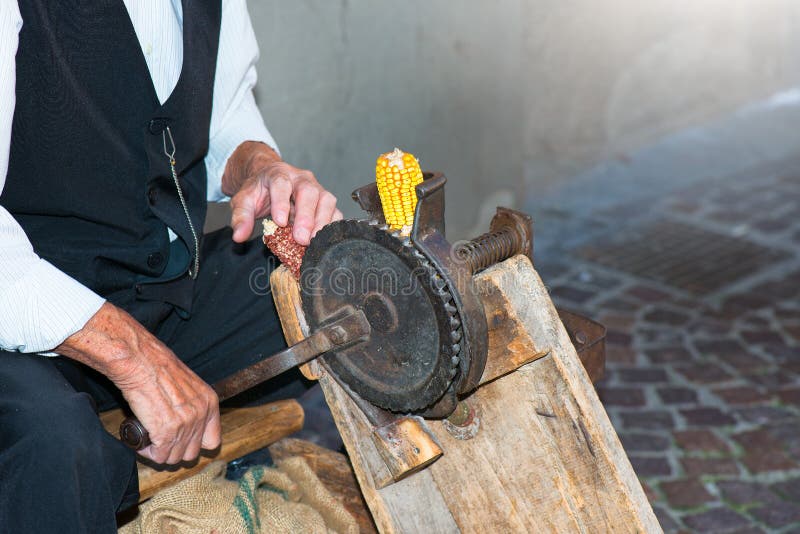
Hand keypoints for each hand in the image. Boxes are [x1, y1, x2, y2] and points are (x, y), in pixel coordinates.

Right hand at [56, 303, 220, 463]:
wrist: (140, 362)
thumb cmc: (157, 368)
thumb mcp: (187, 384)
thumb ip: (192, 404)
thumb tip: (187, 422)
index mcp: (209, 402)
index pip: (212, 441)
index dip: (195, 445)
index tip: (181, 442)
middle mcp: (201, 415)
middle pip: (192, 453)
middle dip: (175, 451)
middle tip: (160, 442)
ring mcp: (185, 425)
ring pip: (174, 458)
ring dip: (160, 453)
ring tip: (150, 440)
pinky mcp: (166, 433)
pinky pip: (159, 456)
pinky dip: (148, 453)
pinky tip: (143, 443)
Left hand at [222, 141, 342, 244]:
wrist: (269, 180)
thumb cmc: (259, 192)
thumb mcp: (243, 201)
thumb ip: (241, 217)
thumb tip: (238, 237)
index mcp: (279, 175)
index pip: (281, 184)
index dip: (282, 202)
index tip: (280, 222)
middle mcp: (301, 179)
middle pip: (308, 192)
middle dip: (306, 216)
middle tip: (301, 239)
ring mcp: (317, 189)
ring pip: (326, 200)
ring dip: (322, 222)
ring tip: (313, 242)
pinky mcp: (325, 202)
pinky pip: (335, 211)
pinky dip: (332, 226)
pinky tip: (325, 240)